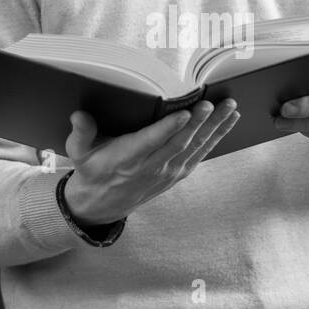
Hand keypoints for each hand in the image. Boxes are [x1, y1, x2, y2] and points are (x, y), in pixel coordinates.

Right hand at [61, 99, 240, 224]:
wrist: (103, 204)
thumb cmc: (93, 170)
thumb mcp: (78, 153)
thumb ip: (80, 133)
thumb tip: (79, 116)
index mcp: (127, 159)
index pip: (150, 143)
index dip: (168, 129)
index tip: (183, 113)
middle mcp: (150, 167)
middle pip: (178, 144)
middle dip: (198, 123)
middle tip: (212, 104)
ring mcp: (167, 172)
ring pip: (194, 148)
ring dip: (214, 127)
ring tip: (230, 107)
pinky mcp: (177, 174)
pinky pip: (200, 154)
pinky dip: (216, 137)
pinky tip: (229, 121)